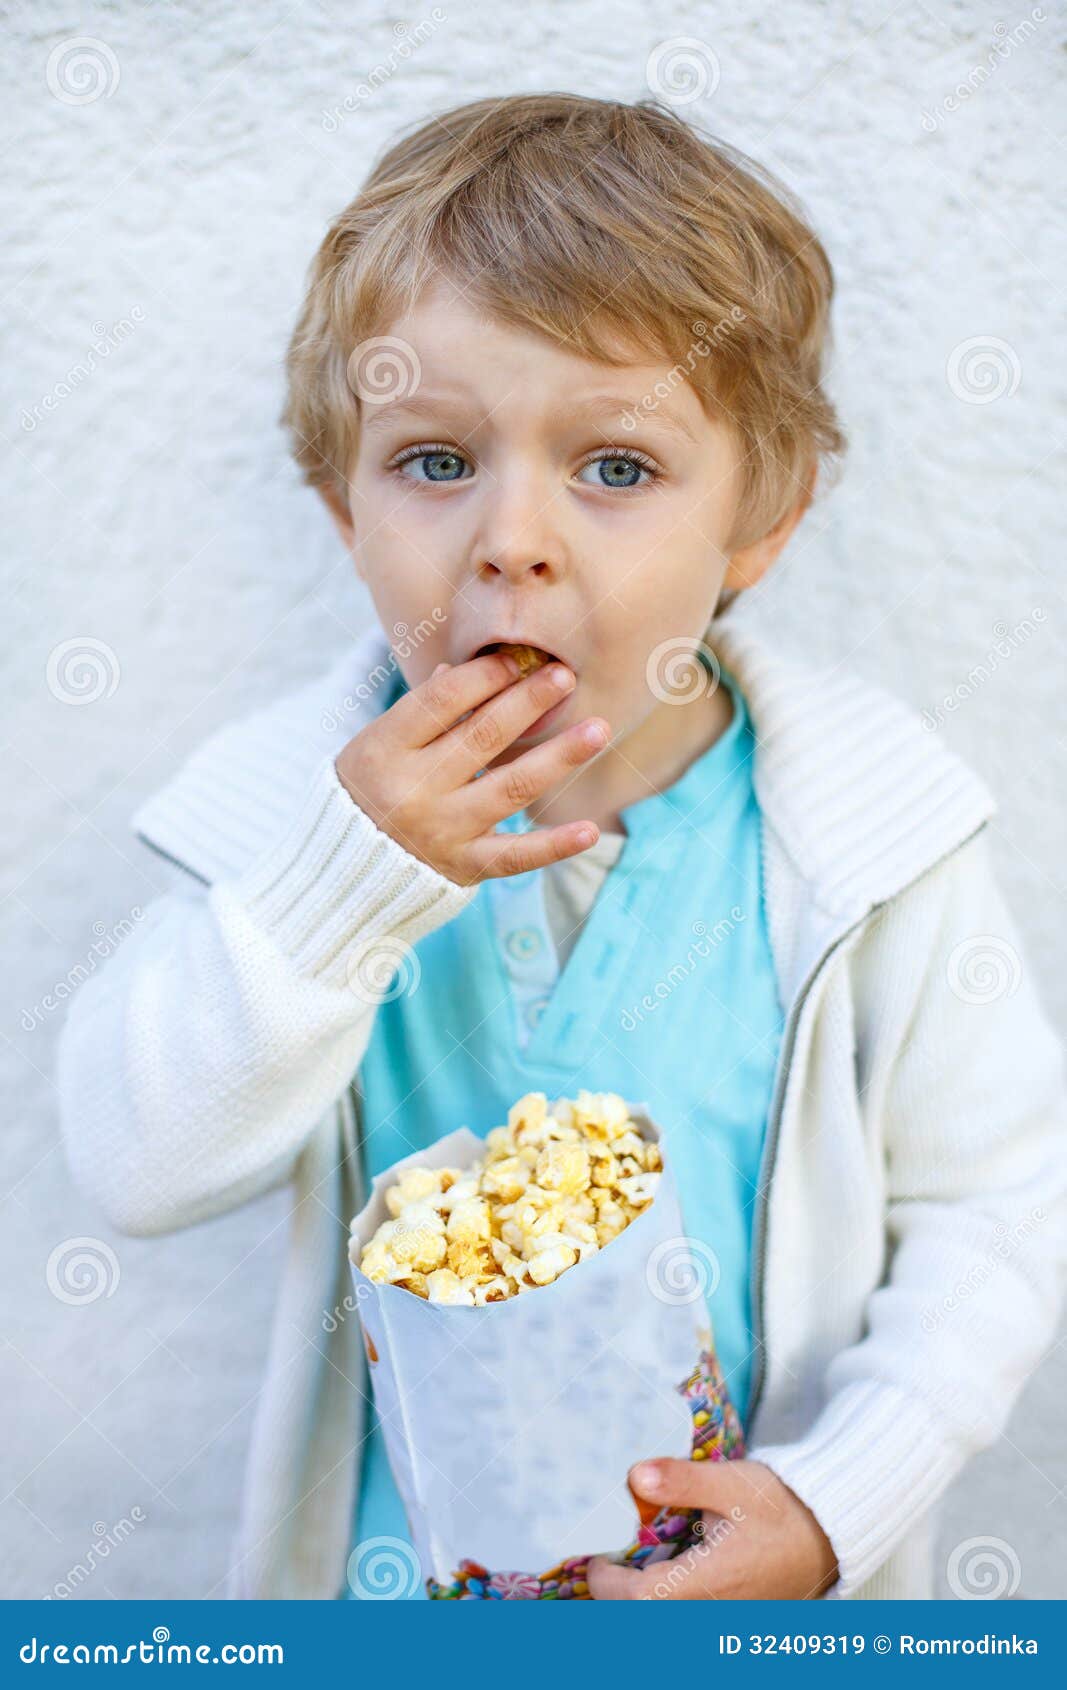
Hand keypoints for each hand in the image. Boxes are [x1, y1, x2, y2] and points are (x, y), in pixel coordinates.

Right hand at [334, 650, 610, 884]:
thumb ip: (421, 713)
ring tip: (597, 729)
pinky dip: (554, 845)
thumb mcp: (375, 746)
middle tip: (565, 676)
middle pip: (482, 737)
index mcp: (383, 750)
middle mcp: (413, 790)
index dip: (483, 675)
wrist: (342, 872)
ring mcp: (442, 831)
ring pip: (511, 788)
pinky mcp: (464, 867)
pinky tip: (590, 830)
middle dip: (528, 703)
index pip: (440, 701)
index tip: (517, 658)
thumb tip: (465, 669)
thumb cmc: (367, 791)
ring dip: (559, 756)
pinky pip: (515, 856)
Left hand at [586, 1458, 839, 1599]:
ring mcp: (722, 1616)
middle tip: (605, 1554)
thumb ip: (682, 1481)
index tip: (593, 1557)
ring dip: (641, 1593)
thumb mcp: (733, 1484)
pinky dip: (665, 1594)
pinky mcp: (730, 1613)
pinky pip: (686, 1611)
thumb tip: (635, 1476)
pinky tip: (663, 1563)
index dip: (606, 1582)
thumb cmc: (783, 1507)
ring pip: (666, 1615)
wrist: (831, 1533)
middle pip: (645, 1615)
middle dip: (618, 1590)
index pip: (638, 1601)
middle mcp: (711, 1610)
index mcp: (707, 1584)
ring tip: (628, 1557)